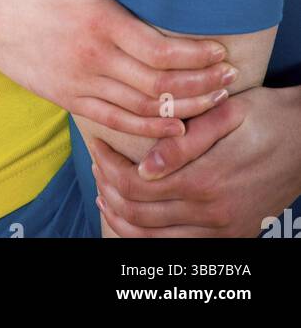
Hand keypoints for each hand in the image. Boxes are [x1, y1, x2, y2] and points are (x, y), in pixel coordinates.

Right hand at [0, 0, 234, 139]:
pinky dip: (149, 129)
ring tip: (210, 101)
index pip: (162, 52)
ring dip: (183, 109)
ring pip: (144, 109)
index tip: (219, 52)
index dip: (197, 57)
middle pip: (161, 86)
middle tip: (227, 78)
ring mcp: (80, 83)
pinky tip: (172, 125)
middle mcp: (93, 58)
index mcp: (98, 23)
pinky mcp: (68, 98)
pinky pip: (116, 122)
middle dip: (201, 85)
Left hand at [91, 85, 300, 236]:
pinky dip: (149, 237)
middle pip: (138, 215)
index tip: (98, 143)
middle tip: (97, 164)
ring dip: (122, 217)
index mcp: (205, 180)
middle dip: (108, 188)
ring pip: (153, 239)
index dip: (107, 166)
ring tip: (107, 192)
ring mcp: (223, 231)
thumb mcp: (225, 115)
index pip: (135, 184)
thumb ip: (182, 142)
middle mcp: (212, 214)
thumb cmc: (265, 117)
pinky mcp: (232, 237)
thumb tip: (144, 166)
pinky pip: (179, 248)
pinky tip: (136, 217)